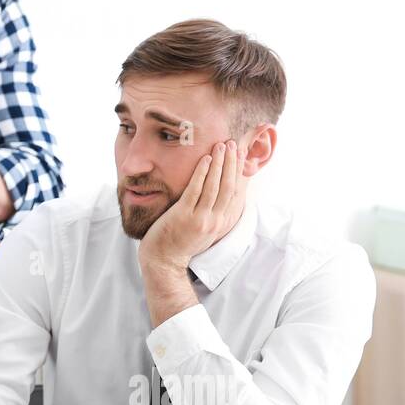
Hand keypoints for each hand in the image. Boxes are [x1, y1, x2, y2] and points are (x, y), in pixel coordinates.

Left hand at [138, 138, 247, 271]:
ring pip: (215, 186)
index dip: (239, 172)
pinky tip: (204, 159)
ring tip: (221, 146)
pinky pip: (195, 190)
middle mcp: (215, 221)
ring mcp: (200, 219)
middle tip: (233, 144)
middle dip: (232, 163)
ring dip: (219, 164)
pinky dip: (202, 173)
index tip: (240, 154)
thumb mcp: (206, 228)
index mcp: (222, 223)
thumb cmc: (182, 241)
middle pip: (229, 186)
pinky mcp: (184, 216)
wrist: (164, 260)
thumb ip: (215, 212)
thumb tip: (222, 193)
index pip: (237, 193)